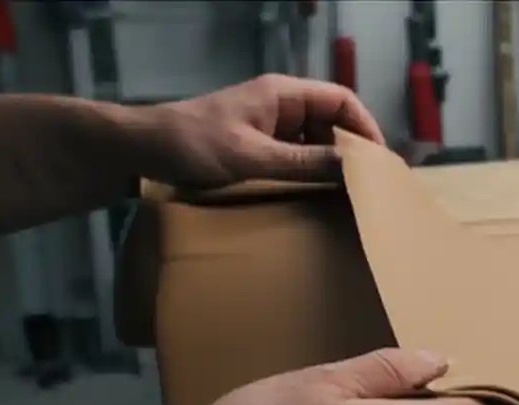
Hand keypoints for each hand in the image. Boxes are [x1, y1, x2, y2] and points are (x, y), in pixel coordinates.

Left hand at [135, 74, 386, 187]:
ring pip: (315, 141)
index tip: (378, 163)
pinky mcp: (256, 146)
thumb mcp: (253, 157)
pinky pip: (296, 155)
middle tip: (369, 185)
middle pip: (332, 122)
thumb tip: (353, 168)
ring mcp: (268, 125)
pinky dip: (310, 172)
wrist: (140, 150)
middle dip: (352, 150)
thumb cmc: (193, 146)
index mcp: (283, 95)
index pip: (341, 101)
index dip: (365, 128)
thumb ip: (305, 162)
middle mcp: (280, 105)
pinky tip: (316, 196)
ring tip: (348, 194)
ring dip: (332, 164)